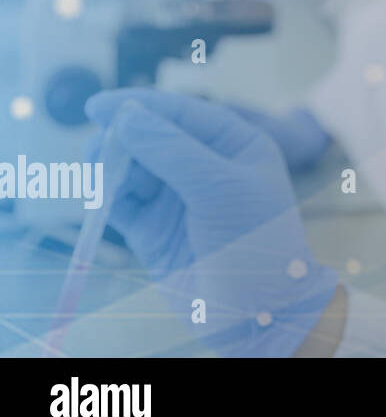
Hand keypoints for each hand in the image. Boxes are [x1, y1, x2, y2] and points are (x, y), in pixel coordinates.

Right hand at [83, 94, 338, 356]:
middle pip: (152, 138)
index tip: (99, 106)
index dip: (141, 106)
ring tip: (96, 172)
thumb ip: (173, 151)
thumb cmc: (256, 240)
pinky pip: (122, 203)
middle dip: (122, 138)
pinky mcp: (154, 229)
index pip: (183, 113)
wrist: (257, 310)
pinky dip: (106, 197)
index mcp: (235, 145)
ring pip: (132, 169)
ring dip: (110, 167)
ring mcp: (178, 198)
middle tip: (96, 147)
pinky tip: (98, 196)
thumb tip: (127, 118)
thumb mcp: (221, 187)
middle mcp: (206, 166)